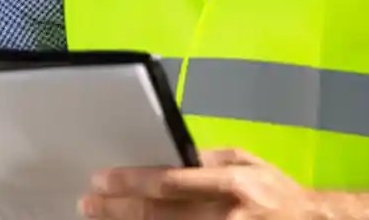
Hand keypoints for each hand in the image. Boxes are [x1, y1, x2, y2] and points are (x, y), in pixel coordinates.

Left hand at [78, 148, 319, 218]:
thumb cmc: (279, 196)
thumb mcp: (249, 163)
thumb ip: (210, 160)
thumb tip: (170, 155)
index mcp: (231, 184)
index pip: (170, 182)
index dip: (132, 182)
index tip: (104, 179)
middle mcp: (225, 216)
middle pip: (158, 215)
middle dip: (118, 209)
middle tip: (89, 203)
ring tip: (101, 219)